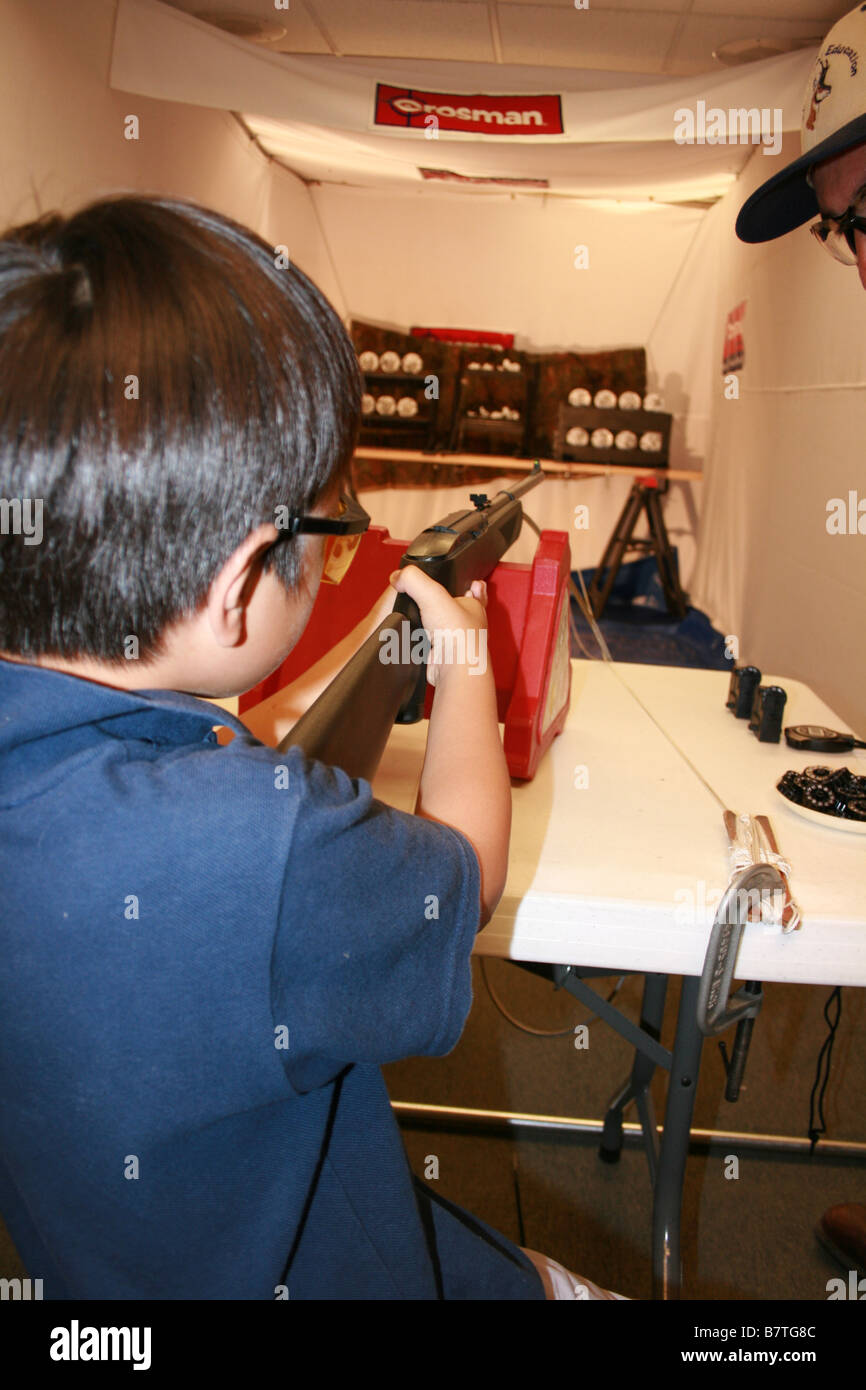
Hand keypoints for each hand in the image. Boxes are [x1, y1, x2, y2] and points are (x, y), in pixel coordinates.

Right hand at [389, 567, 488, 686]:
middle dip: (446, 606)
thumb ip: (412, 579)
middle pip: (457, 611)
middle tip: (436, 600)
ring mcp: (455, 642)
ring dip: (430, 625)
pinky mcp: (442, 657)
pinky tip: (416, 638)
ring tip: (420, 618)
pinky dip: (421, 643)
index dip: (472, 586)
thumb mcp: (431, 592)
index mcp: (473, 606)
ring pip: (443, 630)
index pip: (475, 592)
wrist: (454, 667)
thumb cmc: (457, 633)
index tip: (470, 583)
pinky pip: (430, 646)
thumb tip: (397, 577)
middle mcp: (467, 625)